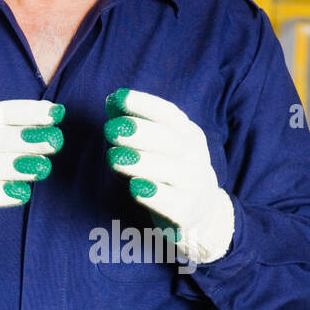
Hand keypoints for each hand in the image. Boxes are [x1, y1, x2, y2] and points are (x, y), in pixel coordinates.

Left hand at [102, 88, 234, 263]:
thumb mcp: (157, 143)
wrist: (199, 209)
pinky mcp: (185, 211)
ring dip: (140, 162)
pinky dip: (153, 195)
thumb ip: (134, 122)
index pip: (169, 114)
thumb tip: (111, 101)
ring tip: (114, 157)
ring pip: (169, 171)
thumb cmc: (167, 167)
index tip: (119, 97)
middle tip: (110, 129)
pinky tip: (135, 187)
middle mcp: (195, 156)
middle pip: (169, 140)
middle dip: (139, 133)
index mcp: (188, 133)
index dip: (145, 104)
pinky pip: (169, 202)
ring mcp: (193, 184)